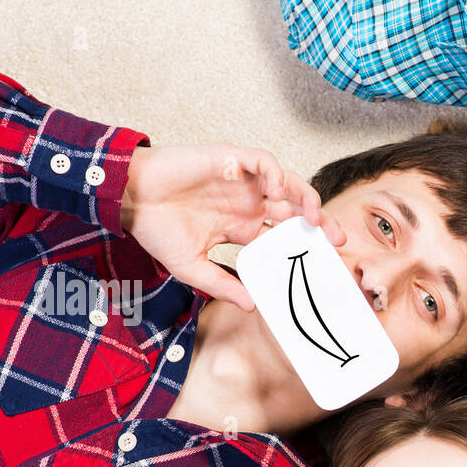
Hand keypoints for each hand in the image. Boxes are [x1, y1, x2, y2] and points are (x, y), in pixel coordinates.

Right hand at [119, 143, 347, 310]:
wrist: (129, 200)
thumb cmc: (156, 229)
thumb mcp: (192, 267)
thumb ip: (222, 285)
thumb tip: (252, 306)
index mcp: (241, 228)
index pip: (283, 236)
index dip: (303, 246)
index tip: (322, 262)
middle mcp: (246, 204)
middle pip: (294, 210)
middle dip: (318, 222)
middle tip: (337, 239)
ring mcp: (240, 181)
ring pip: (286, 184)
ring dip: (304, 196)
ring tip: (314, 214)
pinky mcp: (229, 160)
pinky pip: (262, 161)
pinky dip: (275, 173)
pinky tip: (278, 190)